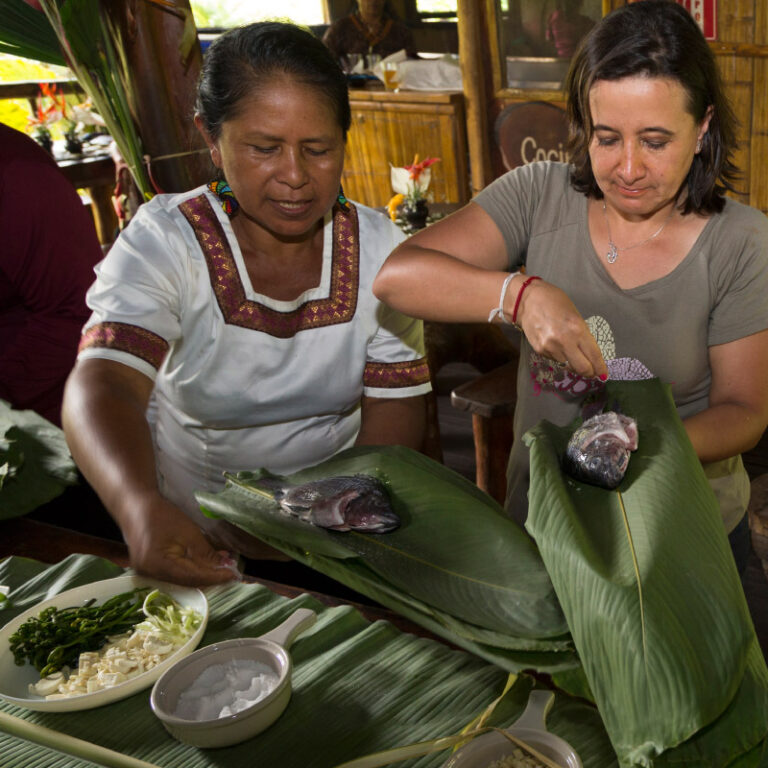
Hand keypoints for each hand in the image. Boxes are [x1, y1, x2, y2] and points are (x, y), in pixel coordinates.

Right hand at [120, 494, 239, 586]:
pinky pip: (174, 575)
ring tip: (223, 567)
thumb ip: (206, 552)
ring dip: (202, 574)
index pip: (193, 578)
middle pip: (187, 582)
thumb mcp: (188, 532)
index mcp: (158, 565)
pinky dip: (191, 571)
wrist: (134, 505)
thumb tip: (225, 565)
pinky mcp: (149, 570)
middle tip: (232, 572)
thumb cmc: (161, 515)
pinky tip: (206, 565)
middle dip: (211, 577)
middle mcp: (150, 575)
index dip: (215, 577)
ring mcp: (147, 574)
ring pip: (181, 580)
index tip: (234, 575)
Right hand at [516, 280, 607, 379]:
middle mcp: (565, 341)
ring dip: (573, 363)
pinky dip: (560, 357)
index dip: (600, 368)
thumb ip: (583, 335)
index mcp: (577, 329)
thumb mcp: (575, 315)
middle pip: (582, 368)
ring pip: (568, 366)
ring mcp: (551, 347)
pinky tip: (557, 345)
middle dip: (589, 372)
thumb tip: (590, 355)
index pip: (594, 355)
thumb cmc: (555, 302)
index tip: (603, 374)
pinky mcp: (540, 350)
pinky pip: (555, 360)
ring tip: (571, 352)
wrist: (527, 300)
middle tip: (592, 372)